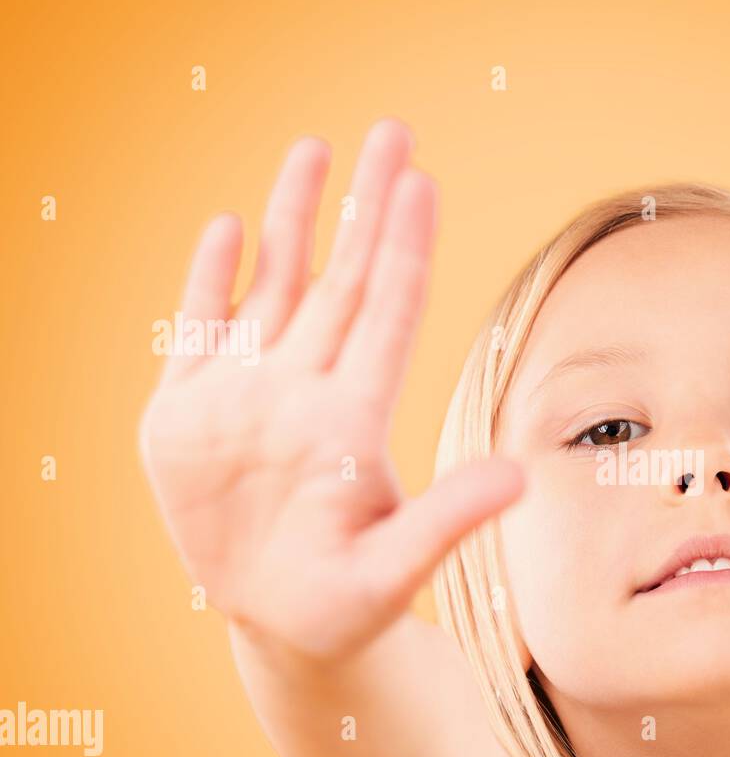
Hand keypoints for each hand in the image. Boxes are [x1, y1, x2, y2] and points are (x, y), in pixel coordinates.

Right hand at [138, 118, 523, 660]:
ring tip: (314, 148)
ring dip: (293, 219)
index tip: (423, 183)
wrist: (277, 626)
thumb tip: (519, 476)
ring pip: (275, 288)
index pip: (386, 315)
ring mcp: (245, 398)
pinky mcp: (185, 417)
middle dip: (362, 207)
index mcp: (353, 421)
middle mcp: (305, 392)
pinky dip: (208, 281)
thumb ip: (448, 520)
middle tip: (392, 130)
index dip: (403, 250)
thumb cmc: (344, 605)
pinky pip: (197, 332)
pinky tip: (228, 226)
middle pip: (340, 281)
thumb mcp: (393, 572)